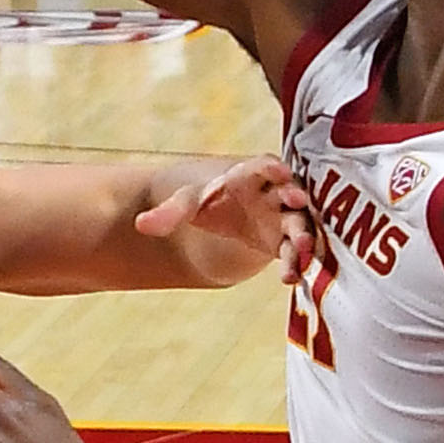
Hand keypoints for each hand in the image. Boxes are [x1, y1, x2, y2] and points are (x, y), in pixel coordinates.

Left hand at [135, 154, 313, 280]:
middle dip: (295, 198)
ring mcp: (282, 217)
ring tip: (302, 249)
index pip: (263, 165)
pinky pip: (295, 250)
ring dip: (303, 234)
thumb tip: (140, 225)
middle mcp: (272, 193)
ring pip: (298, 223)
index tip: (279, 170)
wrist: (221, 217)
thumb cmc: (207, 199)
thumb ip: (167, 214)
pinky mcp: (286, 241)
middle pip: (289, 191)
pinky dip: (294, 262)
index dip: (272, 167)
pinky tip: (289, 278)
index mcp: (248, 174)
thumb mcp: (186, 203)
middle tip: (298, 203)